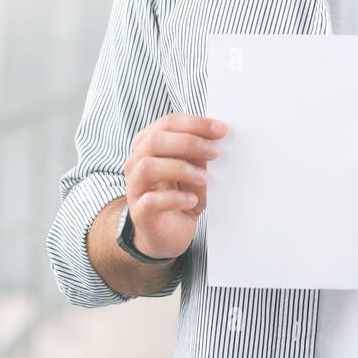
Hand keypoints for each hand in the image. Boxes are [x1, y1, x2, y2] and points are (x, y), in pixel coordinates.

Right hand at [122, 113, 227, 259]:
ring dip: (180, 169)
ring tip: (203, 178)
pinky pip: (151, 201)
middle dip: (189, 143)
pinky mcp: (140, 213)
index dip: (195, 124)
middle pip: (154, 141)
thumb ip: (200, 155)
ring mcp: (135, 188)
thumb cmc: (182, 197)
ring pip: (147, 167)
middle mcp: (136, 163)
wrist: (169, 234)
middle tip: (216, 152)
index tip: (221, 130)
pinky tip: (192, 201)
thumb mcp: (196, 171)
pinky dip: (175, 199)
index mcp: (149, 145)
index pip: (167, 123)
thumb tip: (215, 137)